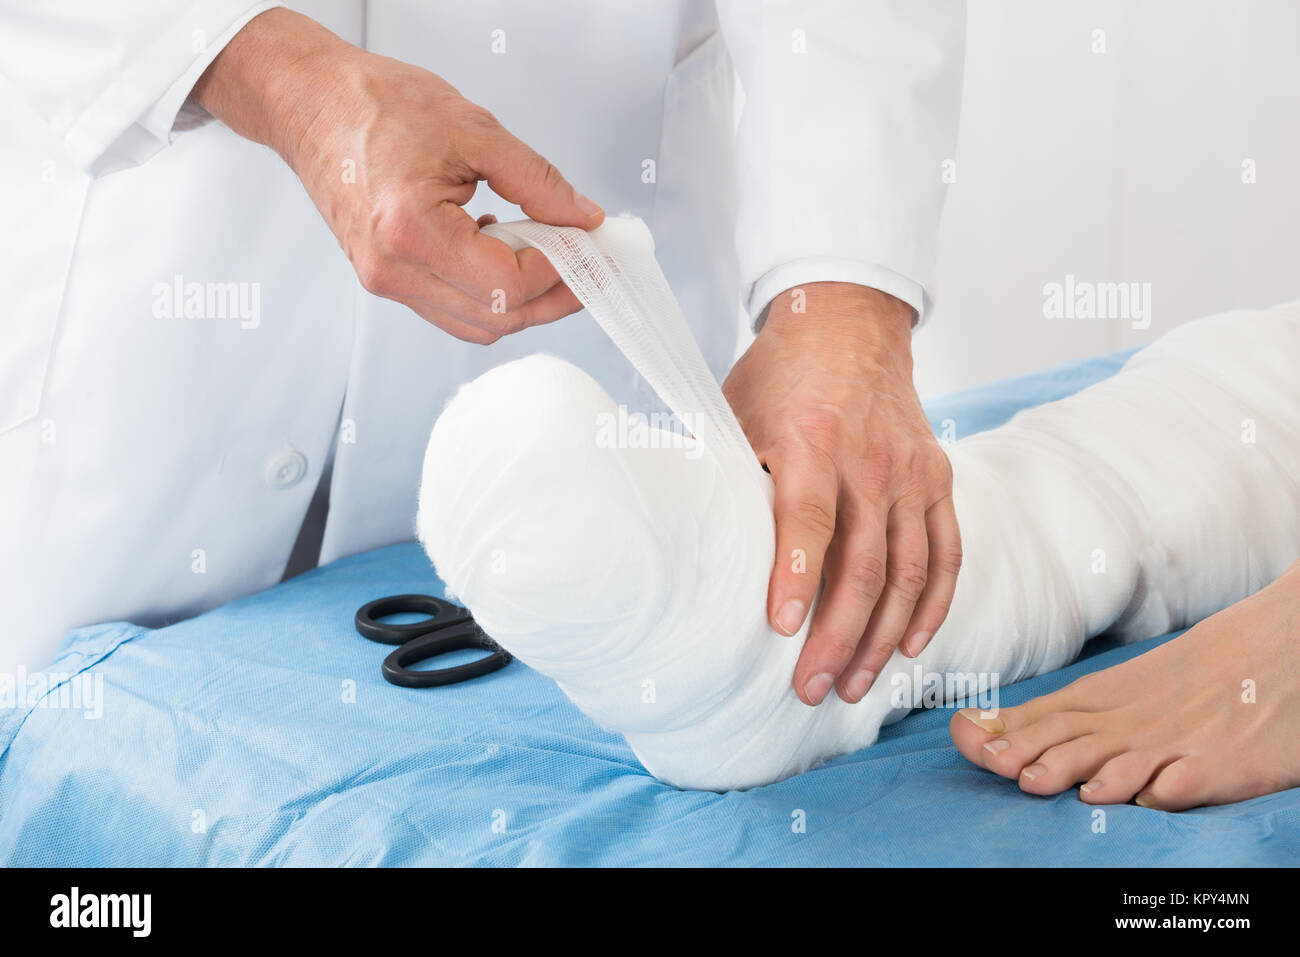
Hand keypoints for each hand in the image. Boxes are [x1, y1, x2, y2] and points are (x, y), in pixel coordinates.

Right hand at [193, 8, 603, 342]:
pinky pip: (452, 309)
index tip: (590, 249)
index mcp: (411, 231)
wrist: (309, 103)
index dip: (560, 272)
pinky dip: (489, 294)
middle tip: (590, 268)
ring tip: (555, 260)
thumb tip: (584, 219)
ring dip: (523, 302)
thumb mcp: (474, 130)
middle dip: (553, 298)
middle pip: (496, 318)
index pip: (507, 285)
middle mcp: (393, 270)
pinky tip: (503, 252)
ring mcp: (385, 281)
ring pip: (476, 324)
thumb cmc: (376, 105)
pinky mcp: (385, 279)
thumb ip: (537, 182)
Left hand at [722, 283, 961, 705]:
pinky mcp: (938, 479)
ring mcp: (912, 472)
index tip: (782, 631)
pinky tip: (910, 647)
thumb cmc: (780, 376)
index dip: (797, 578)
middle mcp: (871, 460)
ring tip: (853, 686)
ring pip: (909, 572)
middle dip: (838, 636)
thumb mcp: (736, 412)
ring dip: (882, 638)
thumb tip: (695, 548)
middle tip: (811, 688)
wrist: (849, 324)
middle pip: (864, 565)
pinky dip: (933, 606)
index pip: (809, 520)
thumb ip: (729, 476)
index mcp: (812, 439)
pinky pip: (946, 554)